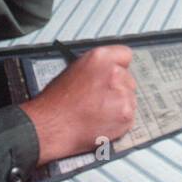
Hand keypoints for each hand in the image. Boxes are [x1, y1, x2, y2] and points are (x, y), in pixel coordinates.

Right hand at [21, 45, 135, 164]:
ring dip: (119, 106)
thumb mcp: (74, 71)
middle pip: (128, 79)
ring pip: (130, 98)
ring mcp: (122, 94)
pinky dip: (119, 122)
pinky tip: (102, 123)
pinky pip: (129, 117)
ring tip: (98, 113)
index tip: (116, 74)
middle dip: (118, 89)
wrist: (50, 126)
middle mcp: (114, 72)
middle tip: (101, 100)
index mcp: (100, 58)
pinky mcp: (126, 114)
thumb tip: (108, 71)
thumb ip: (96, 68)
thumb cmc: (56, 103)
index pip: (125, 54)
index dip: (119, 66)